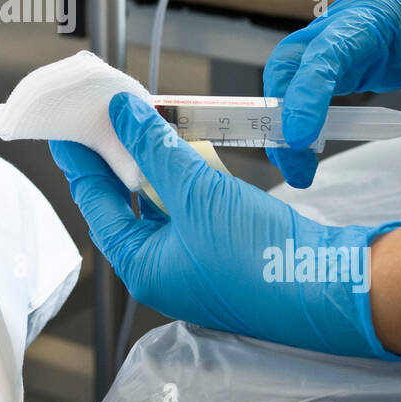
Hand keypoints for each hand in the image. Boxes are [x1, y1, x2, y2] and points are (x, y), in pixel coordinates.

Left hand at [51, 93, 400, 358]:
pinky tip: (188, 146)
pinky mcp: (227, 251)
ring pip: (163, 203)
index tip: (69, 129)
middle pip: (126, 204)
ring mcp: (197, 262)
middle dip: (118, 157)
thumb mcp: (197, 193)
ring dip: (155, 163)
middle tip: (106, 116)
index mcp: (143, 268)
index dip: (82, 162)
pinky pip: (194, 207)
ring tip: (143, 120)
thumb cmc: (260, 258)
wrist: (332, 286)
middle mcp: (165, 270)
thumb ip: (154, 149)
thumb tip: (121, 115)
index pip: (97, 205)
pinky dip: (187, 176)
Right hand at [263, 0, 400, 186]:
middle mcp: (342, 26)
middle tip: (295, 163)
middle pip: (289, 65)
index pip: (323, 55)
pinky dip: (305, 117)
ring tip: (299, 166)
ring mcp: (340, 45)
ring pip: (292, 77)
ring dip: (286, 119)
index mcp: (369, 15)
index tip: (300, 138)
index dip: (305, 95)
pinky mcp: (347, 64)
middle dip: (281, 112)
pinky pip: (312, 88)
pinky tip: (311, 148)